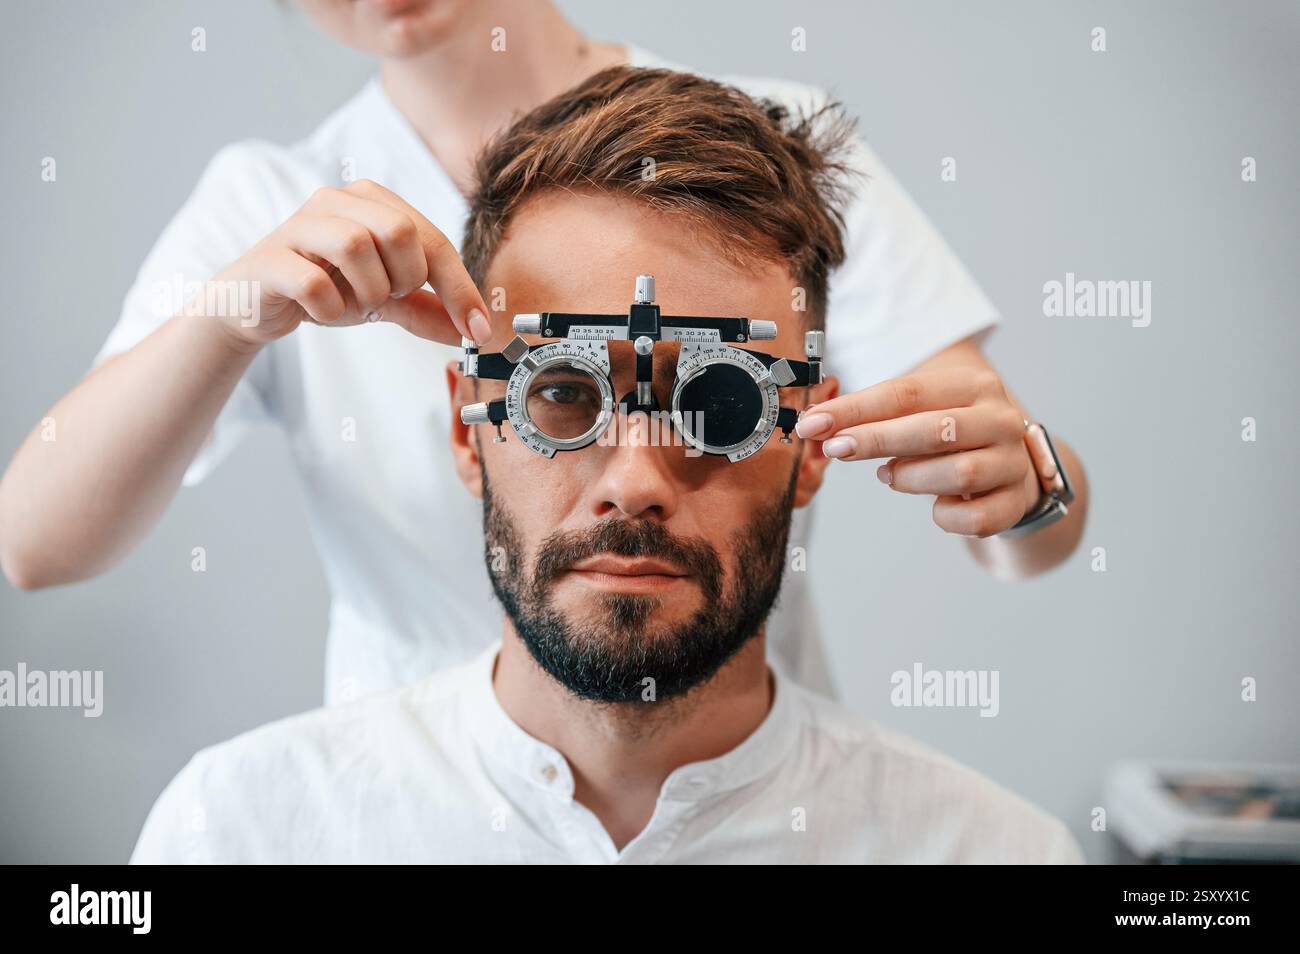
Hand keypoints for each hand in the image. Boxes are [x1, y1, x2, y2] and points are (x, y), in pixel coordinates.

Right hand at [208, 179, 490, 348]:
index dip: (461, 287)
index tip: (478, 330)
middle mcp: (336, 200)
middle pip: (399, 230)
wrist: (254, 305)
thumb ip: (431, 310)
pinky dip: (330, 308)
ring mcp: (299, 224)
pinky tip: (323, 311)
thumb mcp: (386, 300)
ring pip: (356, 246)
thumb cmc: (325, 291)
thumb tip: (478, 331)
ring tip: (353, 304)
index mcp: (372, 201)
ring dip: (367, 292)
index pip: (433, 238)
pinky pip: (315, 282)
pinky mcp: (270, 257)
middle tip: (388, 300)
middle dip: (405, 279)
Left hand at [794, 368, 1041, 536]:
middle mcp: (1000, 420)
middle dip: (877, 440)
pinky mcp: (1016, 502)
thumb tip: (818, 428)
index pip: (907, 393)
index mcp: (974, 386)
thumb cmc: (952, 433)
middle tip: (837, 449)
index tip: (814, 424)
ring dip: (911, 478)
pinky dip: (947, 516)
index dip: (855, 410)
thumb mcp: (920, 411)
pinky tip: (936, 505)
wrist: (1012, 461)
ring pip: (959, 473)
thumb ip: (873, 416)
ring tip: (891, 476)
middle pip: (935, 429)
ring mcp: (1013, 462)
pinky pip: (977, 518)